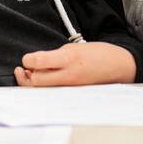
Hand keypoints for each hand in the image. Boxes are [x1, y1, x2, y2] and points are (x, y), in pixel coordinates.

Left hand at [15, 42, 135, 85]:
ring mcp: (70, 88)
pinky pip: (53, 94)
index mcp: (69, 59)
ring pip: (43, 91)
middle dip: (27, 76)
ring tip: (30, 75)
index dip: (28, 60)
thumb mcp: (75, 48)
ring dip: (33, 84)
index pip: (39, 62)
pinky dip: (45, 89)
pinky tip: (44, 82)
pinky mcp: (73, 96)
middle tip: (24, 69)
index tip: (27, 59)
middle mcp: (68, 76)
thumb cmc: (99, 53)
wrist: (119, 67)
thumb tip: (37, 62)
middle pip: (37, 82)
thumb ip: (55, 55)